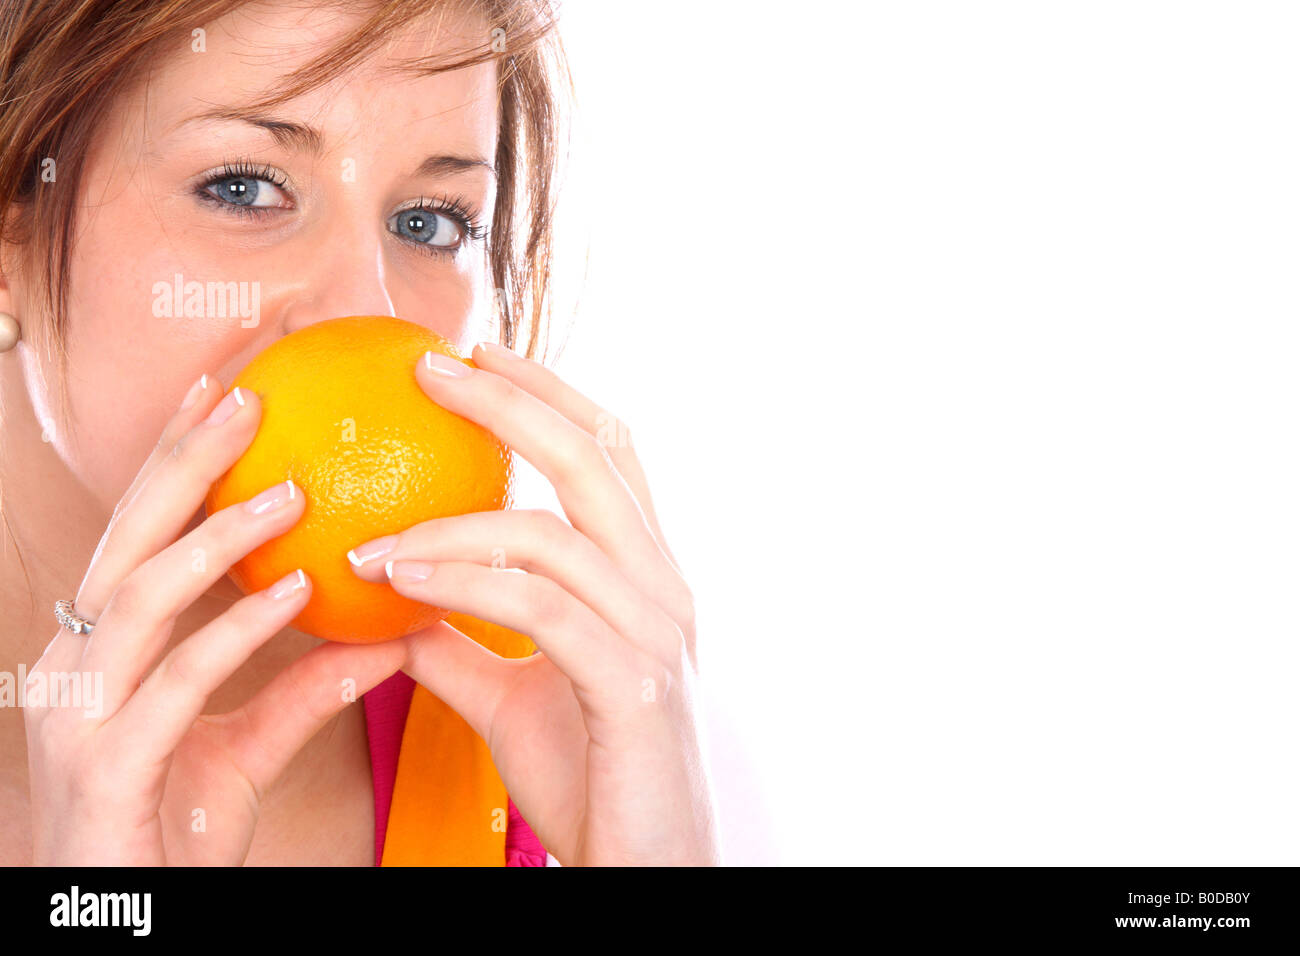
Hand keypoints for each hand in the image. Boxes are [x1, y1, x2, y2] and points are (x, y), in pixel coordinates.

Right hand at [25, 377, 403, 864]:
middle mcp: (78, 670)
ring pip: (137, 598)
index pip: (138, 537)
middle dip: (180, 463)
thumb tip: (386, 640)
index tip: (222, 393)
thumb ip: (304, 692)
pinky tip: (294, 594)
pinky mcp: (106, 767)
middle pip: (126, 542)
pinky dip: (233, 631)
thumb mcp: (245, 750)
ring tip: (290, 491)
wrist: (129, 927)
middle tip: (245, 397)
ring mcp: (80, 716)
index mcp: (104, 655)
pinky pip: (173, 682)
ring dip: (213, 537)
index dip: (172, 462)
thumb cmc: (172, 833)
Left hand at [349, 342, 718, 865]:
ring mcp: (654, 631)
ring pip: (551, 535)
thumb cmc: (590, 778)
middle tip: (431, 367)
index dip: (551, 393)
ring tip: (372, 538)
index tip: (480, 354)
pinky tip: (399, 583)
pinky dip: (462, 585)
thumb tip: (386, 602)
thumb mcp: (509, 697)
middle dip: (513, 400)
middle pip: (595, 458)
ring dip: (448, 524)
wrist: (644, 867)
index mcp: (645, 576)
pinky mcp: (630, 683)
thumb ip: (458, 641)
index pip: (610, 455)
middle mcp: (662, 587)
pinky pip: (537, 609)